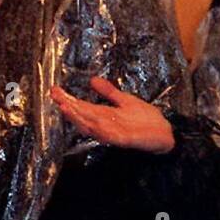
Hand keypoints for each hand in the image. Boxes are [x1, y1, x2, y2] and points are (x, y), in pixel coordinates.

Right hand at [51, 76, 174, 152]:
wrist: (164, 133)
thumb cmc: (145, 119)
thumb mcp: (126, 100)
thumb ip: (109, 92)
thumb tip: (92, 80)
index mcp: (105, 114)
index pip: (82, 106)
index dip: (68, 100)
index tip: (55, 91)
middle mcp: (105, 124)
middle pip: (83, 116)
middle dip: (69, 107)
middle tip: (56, 97)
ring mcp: (113, 132)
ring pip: (91, 126)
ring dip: (79, 118)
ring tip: (66, 107)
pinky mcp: (124, 139)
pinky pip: (109, 135)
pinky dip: (99, 130)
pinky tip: (91, 123)